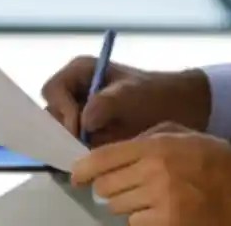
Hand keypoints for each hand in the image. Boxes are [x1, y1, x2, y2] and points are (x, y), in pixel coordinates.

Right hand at [41, 57, 211, 146]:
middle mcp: (74, 91)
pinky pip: (72, 144)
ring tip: (90, 154)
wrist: (180, 110)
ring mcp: (79, 113)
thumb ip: (106, 103)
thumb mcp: (132, 94)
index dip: (62, 110)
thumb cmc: (155, 93)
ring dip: (70, 143)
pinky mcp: (87, 134)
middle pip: (51, 112)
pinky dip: (78, 153)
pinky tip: (93, 160)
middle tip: (81, 147)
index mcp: (80, 71)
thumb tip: (84, 123)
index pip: (53, 90)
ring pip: (58, 131)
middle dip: (62, 130)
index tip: (80, 130)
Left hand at [71, 122, 230, 224]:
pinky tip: (160, 212)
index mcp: (154, 147)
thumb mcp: (179, 134)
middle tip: (124, 186)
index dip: (82, 169)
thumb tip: (111, 154)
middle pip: (105, 188)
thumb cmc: (213, 157)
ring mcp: (160, 203)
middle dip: (109, 188)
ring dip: (127, 205)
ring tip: (149, 197)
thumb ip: (144, 139)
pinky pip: (136, 225)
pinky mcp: (168, 225)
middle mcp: (153, 174)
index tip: (76, 176)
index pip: (102, 159)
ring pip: (118, 209)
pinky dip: (143, 220)